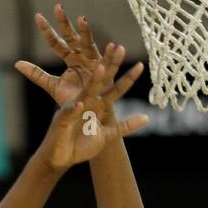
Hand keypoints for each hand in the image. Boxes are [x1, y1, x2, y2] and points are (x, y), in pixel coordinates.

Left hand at [16, 2, 143, 126]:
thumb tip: (17, 63)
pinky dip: (110, 54)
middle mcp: (81, 56)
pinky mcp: (105, 72)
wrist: (86, 112)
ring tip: (82, 20)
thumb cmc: (71, 98)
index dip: (47, 30)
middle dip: (65, 23)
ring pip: (88, 44)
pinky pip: (107, 62)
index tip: (38, 16)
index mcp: (69, 57)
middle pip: (71, 37)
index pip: (55, 42)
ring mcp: (93, 62)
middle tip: (58, 8)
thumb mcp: (51, 85)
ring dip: (86, 32)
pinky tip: (113, 45)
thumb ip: (36, 74)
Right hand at [34, 64, 148, 172]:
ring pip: (85, 92)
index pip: (115, 89)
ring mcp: (73, 110)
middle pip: (100, 81)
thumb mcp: (107, 135)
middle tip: (120, 48)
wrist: (61, 159)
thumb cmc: (81, 145)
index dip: (127, 78)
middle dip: (110, 65)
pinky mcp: (61, 121)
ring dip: (93, 81)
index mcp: (98, 106)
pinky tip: (79, 105)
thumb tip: (147, 118)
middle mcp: (86, 103)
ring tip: (100, 67)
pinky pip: (67, 113)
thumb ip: (125, 126)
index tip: (141, 65)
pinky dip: (72, 110)